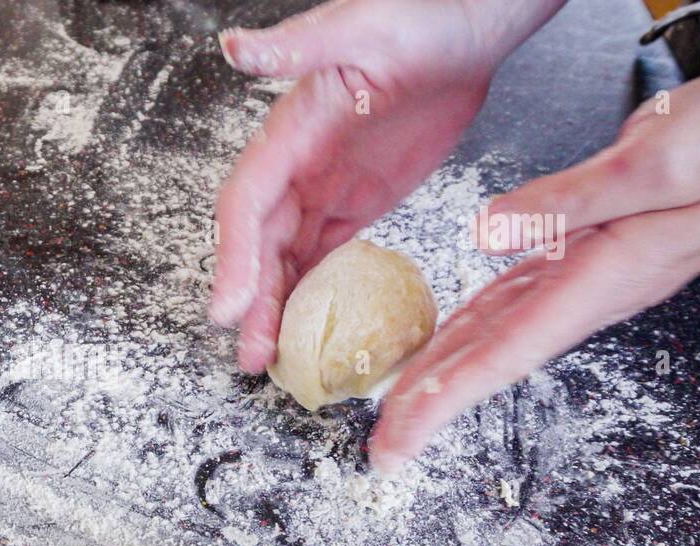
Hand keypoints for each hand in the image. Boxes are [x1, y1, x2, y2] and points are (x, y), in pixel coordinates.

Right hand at [211, 0, 566, 371]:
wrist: (470, 23)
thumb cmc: (418, 14)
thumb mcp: (359, 27)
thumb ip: (298, 44)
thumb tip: (235, 48)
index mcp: (290, 130)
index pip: (248, 203)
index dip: (234, 257)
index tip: (229, 305)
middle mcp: (298, 164)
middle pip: (261, 244)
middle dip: (251, 300)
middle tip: (251, 353)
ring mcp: (325, 186)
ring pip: (286, 258)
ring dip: (273, 308)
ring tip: (267, 358)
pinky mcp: (357, 202)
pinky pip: (322, 256)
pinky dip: (308, 294)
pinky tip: (302, 329)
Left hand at [370, 73, 699, 472]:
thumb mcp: (658, 162)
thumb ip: (572, 200)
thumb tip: (486, 232)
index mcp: (603, 277)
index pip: (502, 355)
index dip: (443, 401)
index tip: (398, 441)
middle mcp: (593, 288)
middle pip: (492, 356)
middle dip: (432, 404)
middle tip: (382, 444)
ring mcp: (594, 274)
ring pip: (499, 330)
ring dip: (446, 368)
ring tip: (400, 400)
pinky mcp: (593, 251)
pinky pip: (518, 299)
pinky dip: (475, 323)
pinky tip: (451, 334)